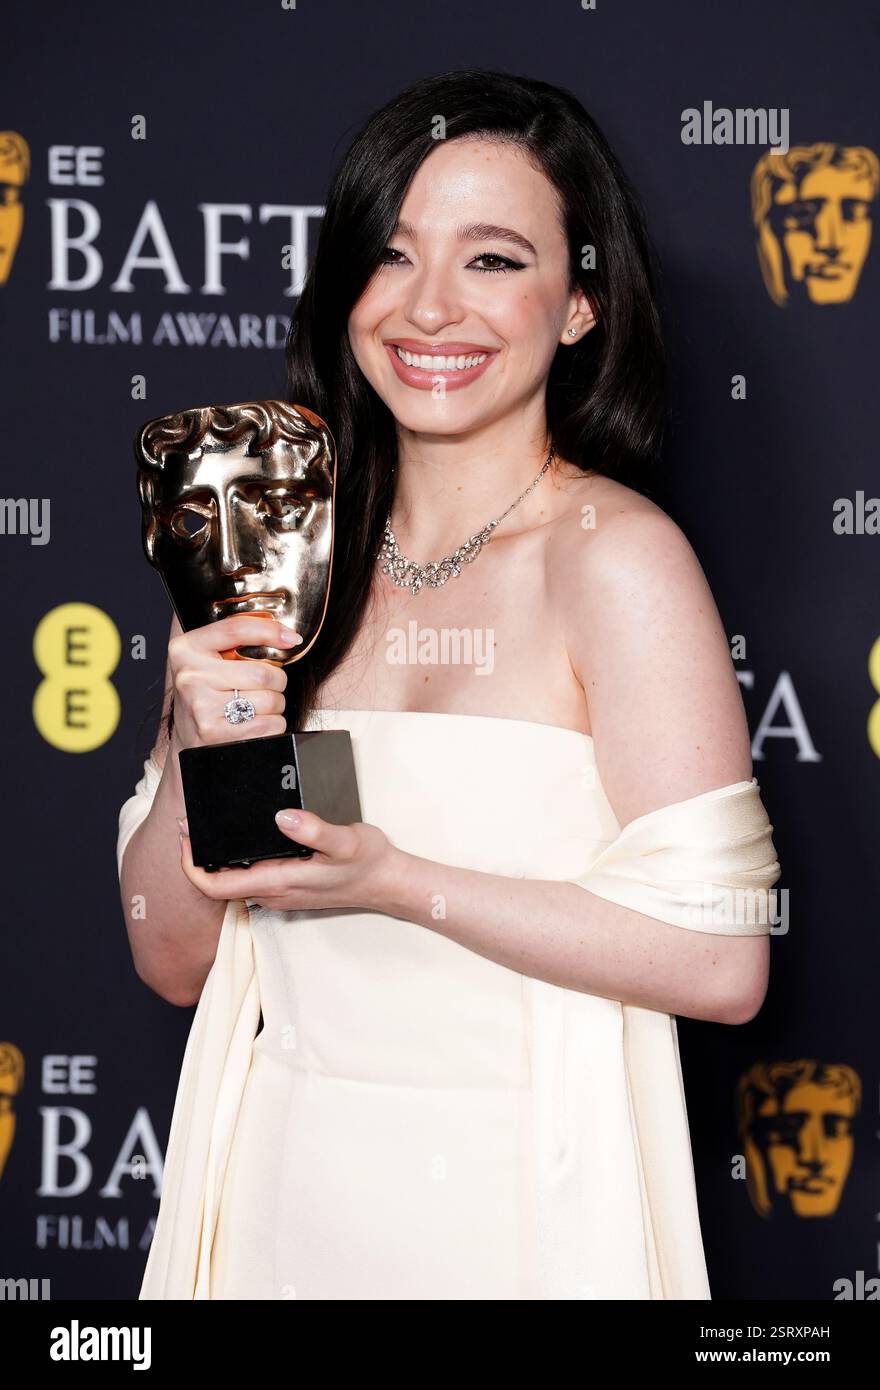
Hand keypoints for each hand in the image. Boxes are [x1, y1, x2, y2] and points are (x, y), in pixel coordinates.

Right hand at [167, 613, 301, 750]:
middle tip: (265, 687)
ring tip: (256, 707)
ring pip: (270, 700)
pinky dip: (272, 725)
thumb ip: (236, 641)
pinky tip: (254, 724)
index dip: (270, 631)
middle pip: (262, 673)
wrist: (186, 739)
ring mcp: (201, 707)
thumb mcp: (207, 659)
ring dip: (275, 705)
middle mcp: (191, 677)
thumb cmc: (205, 694)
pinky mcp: (215, 734)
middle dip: (276, 681)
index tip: (291, 639)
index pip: (236, 630)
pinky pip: (270, 725)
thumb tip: (287, 637)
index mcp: (187, 650)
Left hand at [177, 807, 399, 914]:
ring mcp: (279, 893)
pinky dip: (235, 860)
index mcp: (278, 882)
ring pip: (233, 881)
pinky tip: (241, 837)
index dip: (190, 865)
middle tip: (190, 822)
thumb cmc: (369, 863)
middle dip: (197, 857)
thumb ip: (315, 830)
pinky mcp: (287, 887)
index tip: (185, 836)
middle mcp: (273, 893)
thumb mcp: (347, 841)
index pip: (215, 886)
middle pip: (217, 884)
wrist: (388, 884)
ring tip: (208, 825)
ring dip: (216, 859)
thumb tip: (283, 816)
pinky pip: (249, 878)